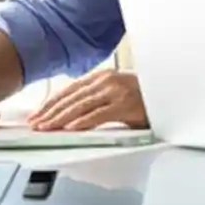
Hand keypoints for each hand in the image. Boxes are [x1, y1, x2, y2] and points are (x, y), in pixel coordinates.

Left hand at [27, 69, 147, 130]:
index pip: (70, 90)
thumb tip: (71, 114)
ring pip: (81, 106)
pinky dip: (82, 121)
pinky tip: (70, 128)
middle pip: (71, 98)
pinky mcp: (124, 105)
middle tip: (35, 124)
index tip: (38, 114)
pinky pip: (98, 114)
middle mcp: (107, 81)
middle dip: (51, 112)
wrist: (169, 94)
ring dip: (60, 118)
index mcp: (103, 77)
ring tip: (46, 127)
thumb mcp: (117, 93)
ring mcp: (116, 92)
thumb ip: (96, 100)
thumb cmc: (144, 98)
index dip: (52, 103)